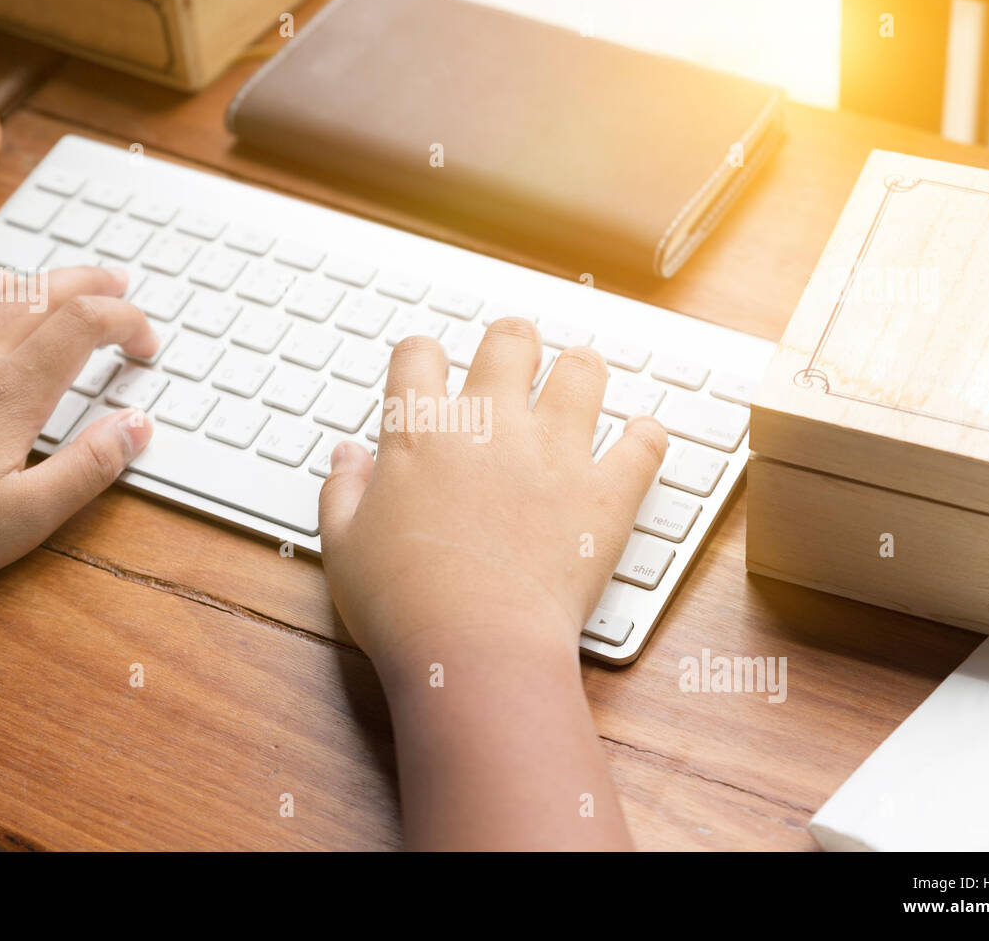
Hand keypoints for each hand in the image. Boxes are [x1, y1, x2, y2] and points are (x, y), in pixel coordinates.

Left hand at [0, 266, 157, 652]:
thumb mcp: (31, 518)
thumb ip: (91, 467)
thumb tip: (136, 425)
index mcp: (8, 392)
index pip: (82, 323)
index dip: (126, 321)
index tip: (146, 345)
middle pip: (31, 292)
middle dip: (84, 282)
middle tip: (116, 283)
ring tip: (22, 285)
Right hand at [319, 318, 667, 670]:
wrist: (474, 647)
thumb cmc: (403, 605)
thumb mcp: (344, 547)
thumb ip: (342, 491)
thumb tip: (345, 455)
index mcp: (419, 434)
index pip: (418, 355)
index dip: (423, 357)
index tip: (429, 370)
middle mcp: (488, 426)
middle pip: (509, 342)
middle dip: (513, 342)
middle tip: (516, 359)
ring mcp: (553, 453)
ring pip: (582, 371)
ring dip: (580, 371)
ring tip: (578, 379)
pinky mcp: (605, 492)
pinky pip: (643, 443)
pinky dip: (646, 437)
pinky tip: (639, 439)